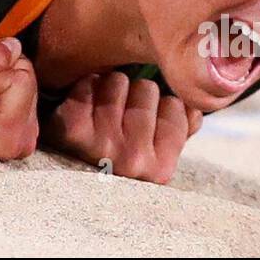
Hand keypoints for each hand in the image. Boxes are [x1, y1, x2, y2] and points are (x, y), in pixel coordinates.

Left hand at [41, 71, 202, 183]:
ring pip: (118, 81)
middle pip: (146, 90)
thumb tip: (199, 102)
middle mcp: (133, 161)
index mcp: (160, 168)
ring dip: (109, 88)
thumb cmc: (115, 156)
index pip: (176, 107)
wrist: (60, 177)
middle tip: (119, 112)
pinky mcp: (71, 130)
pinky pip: (88, 84)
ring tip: (100, 108)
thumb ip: (184, 125)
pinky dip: (84, 87)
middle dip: (134, 94)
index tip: (146, 118)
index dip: (160, 105)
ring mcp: (101, 145)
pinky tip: (82, 105)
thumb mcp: (156, 150)